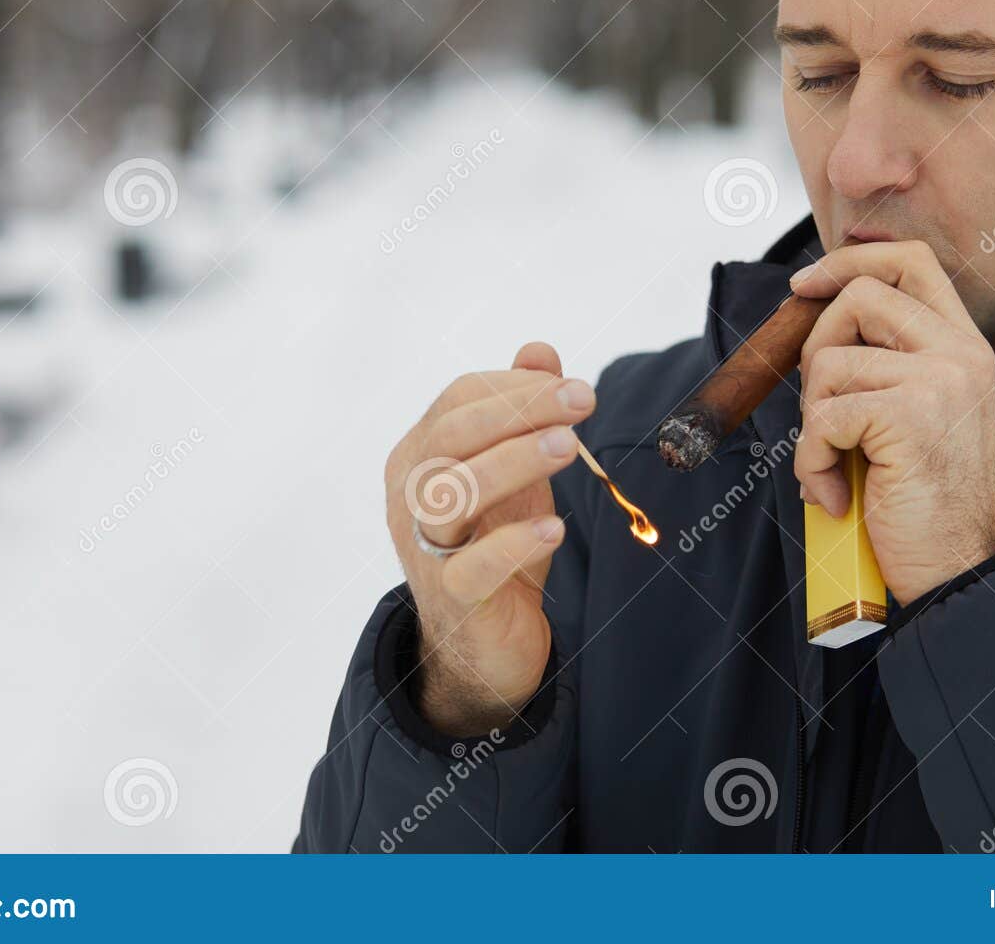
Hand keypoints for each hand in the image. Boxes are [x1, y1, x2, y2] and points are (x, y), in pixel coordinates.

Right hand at [385, 341, 594, 735]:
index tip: (576, 385)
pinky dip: (512, 543)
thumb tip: (539, 350)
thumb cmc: (497, 543)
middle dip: (520, 410)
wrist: (484, 643)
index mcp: (421, 453)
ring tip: (570, 448)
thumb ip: (521, 412)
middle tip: (583, 401)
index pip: (458, 399)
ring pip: (452, 493)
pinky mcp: (452, 597)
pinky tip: (553, 527)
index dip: (516, 386)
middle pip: (452, 435)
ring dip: (513, 462)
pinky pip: (471, 566)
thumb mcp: (515, 472)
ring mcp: (424, 546)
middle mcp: (410, 494)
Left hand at [788, 240, 994, 605]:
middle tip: (822, 411)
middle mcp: (958, 352)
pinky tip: (836, 494)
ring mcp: (938, 380)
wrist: (955, 568)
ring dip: (813, 422)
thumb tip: (814, 314)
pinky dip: (811, 461)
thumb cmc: (921, 500)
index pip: (910, 262)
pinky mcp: (909, 415)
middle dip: (815, 349)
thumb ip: (885, 362)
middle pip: (859, 297)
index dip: (849, 262)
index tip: (804, 287)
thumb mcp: (912, 413)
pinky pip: (822, 417)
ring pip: (829, 362)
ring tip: (837, 465)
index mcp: (962, 345)